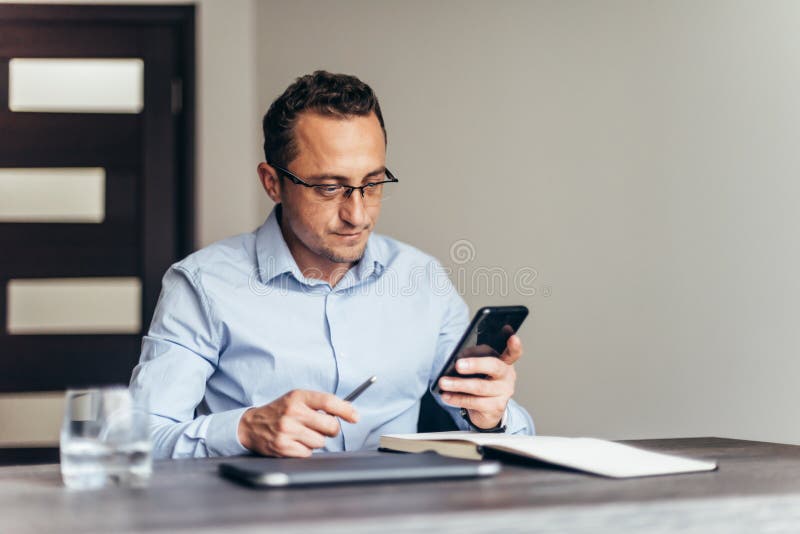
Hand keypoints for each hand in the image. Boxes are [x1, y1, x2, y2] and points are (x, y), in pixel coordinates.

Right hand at [237, 390, 358, 456]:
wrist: (252, 425)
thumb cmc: (281, 411)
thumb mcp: (298, 399)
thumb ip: (320, 403)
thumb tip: (348, 410)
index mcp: (298, 397)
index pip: (328, 401)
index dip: (346, 410)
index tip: (355, 417)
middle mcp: (293, 412)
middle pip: (330, 425)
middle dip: (331, 429)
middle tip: (323, 427)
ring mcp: (287, 430)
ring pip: (321, 441)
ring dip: (316, 440)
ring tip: (302, 434)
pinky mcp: (283, 447)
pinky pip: (308, 453)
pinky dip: (305, 450)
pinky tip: (295, 442)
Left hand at [437, 334, 521, 428]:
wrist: (487, 410)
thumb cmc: (482, 382)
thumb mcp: (480, 368)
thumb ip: (474, 358)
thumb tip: (457, 358)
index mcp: (505, 362)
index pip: (513, 352)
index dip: (514, 346)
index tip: (513, 338)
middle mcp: (507, 377)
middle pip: (494, 367)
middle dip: (475, 364)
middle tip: (458, 365)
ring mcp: (503, 393)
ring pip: (480, 387)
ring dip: (459, 384)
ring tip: (443, 382)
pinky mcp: (495, 407)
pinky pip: (474, 402)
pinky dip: (457, 398)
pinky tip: (447, 396)